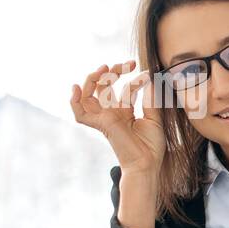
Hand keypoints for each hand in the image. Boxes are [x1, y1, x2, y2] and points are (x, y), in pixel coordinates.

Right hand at [69, 60, 164, 176]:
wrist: (148, 163)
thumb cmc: (151, 145)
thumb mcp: (154, 118)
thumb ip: (151, 100)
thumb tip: (150, 78)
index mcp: (124, 111)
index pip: (124, 89)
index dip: (134, 78)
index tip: (147, 73)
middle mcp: (111, 112)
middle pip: (103, 86)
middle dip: (112, 71)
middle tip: (127, 64)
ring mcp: (104, 118)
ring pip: (89, 94)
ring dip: (93, 78)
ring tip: (105, 68)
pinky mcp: (100, 124)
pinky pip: (80, 114)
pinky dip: (74, 102)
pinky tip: (76, 88)